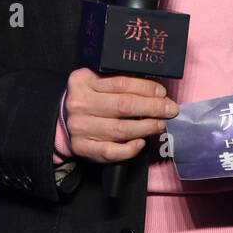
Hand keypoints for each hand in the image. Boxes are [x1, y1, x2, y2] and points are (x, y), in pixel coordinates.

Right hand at [63, 67, 177, 164]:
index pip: (121, 83)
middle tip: (170, 110)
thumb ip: (119, 82)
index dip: (146, 88)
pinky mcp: (82, 147)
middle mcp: (79, 104)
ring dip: (146, 127)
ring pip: (120, 129)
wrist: (61, 120)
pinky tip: (141, 143)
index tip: (163, 93)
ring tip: (160, 125)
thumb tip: (156, 90)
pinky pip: (110, 151)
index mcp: (83, 81)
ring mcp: (80, 127)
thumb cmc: (88, 99)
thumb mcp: (96, 82)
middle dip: (153, 108)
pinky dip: (129, 149)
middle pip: (123, 106)